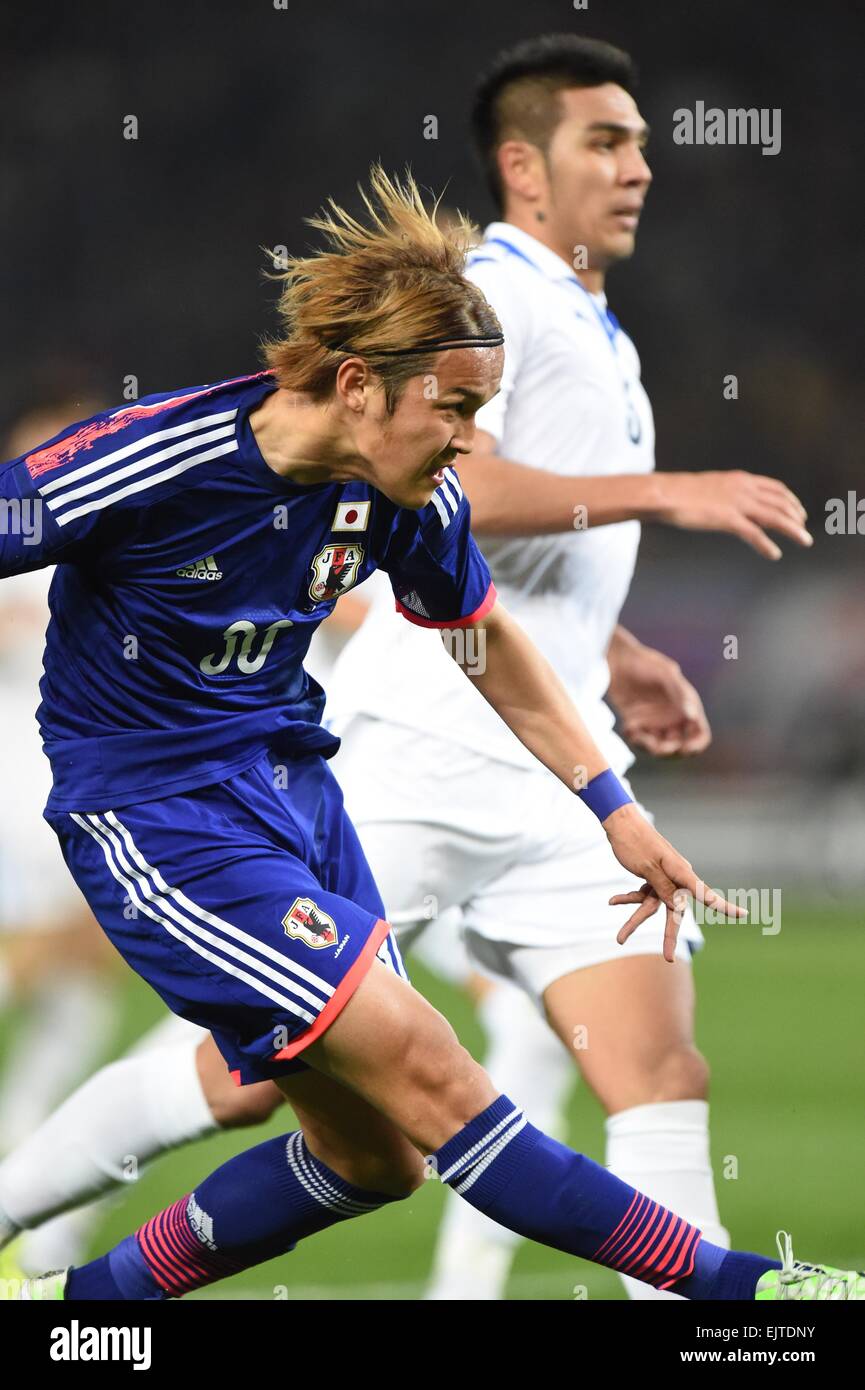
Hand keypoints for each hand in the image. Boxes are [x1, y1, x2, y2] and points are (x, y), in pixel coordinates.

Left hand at [602, 803, 744, 961]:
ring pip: (654, 905)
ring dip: (635, 919)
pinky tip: (613, 901)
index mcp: (679, 871)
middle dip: (668, 934)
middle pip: (675, 910)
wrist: (619, 822)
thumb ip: (663, 888)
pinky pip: (644, 894)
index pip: (705, 892)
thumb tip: (677, 906)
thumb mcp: (648, 867)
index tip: (743, 914)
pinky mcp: (651, 876)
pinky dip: (629, 898)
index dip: (723, 905)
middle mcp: (675, 876)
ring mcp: (663, 877)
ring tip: (620, 939)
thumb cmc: (634, 842)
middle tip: (667, 959)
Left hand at [607, 641, 710, 755]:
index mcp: (687, 707)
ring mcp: (654, 722)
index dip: (696, 746)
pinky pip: (639, 740)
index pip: (700, 734)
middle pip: (679, 746)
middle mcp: (673, 717)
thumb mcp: (666, 674)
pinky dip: (635, 739)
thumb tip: (693, 716)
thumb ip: (681, 694)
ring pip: (658, 747)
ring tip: (637, 735)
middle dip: (669, 751)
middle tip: (656, 746)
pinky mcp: (636, 723)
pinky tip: (628, 727)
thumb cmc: (646, 663)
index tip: (685, 749)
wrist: (618, 659)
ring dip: (650, 747)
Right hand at [654, 470, 811, 559]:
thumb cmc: (679, 493)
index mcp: (740, 480)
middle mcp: (744, 489)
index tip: (798, 511)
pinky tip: (774, 554)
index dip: (790, 500)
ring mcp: (737, 504)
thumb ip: (725, 495)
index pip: (775, 488)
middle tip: (804, 529)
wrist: (664, 493)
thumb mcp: (709, 488)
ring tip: (805, 541)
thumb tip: (729, 505)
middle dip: (796, 516)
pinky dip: (767, 545)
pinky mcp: (727, 520)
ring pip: (775, 517)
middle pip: (780, 502)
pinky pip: (754, 534)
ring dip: (793, 530)